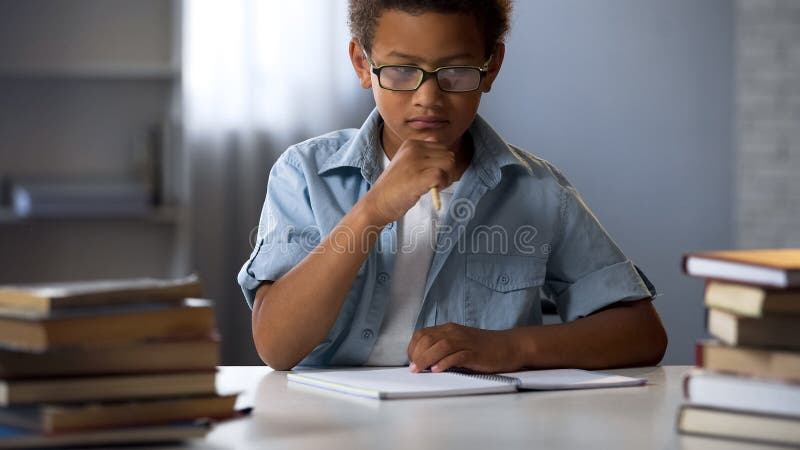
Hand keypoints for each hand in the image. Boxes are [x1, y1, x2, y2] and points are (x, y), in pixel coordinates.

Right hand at [360, 138, 455, 224]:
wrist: (378, 202)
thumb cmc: (394, 186)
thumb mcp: (407, 161)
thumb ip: (423, 152)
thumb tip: (439, 143)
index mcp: (412, 144)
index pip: (442, 148)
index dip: (443, 163)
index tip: (433, 174)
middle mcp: (414, 149)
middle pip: (448, 156)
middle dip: (448, 171)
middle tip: (435, 183)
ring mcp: (415, 162)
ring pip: (448, 164)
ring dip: (446, 178)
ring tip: (433, 186)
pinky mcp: (418, 177)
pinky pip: (442, 176)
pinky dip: (442, 185)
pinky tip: (432, 190)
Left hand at [407, 323, 521, 373]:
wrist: (509, 346)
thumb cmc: (483, 348)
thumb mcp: (459, 343)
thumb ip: (443, 348)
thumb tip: (423, 361)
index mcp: (448, 329)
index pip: (422, 334)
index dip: (413, 348)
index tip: (412, 362)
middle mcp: (454, 332)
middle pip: (428, 339)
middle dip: (417, 355)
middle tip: (414, 369)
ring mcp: (465, 342)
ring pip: (439, 346)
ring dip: (426, 359)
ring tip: (419, 370)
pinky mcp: (475, 353)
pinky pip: (457, 356)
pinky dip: (445, 362)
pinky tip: (437, 370)